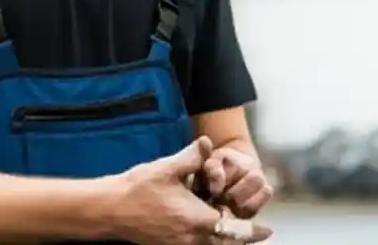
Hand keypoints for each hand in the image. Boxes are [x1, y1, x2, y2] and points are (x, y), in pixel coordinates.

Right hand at [108, 137, 272, 243]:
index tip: (268, 230)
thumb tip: (207, 142)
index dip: (252, 230)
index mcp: (196, 220)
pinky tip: (207, 229)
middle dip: (240, 237)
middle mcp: (190, 238)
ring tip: (233, 229)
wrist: (108, 210)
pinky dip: (206, 240)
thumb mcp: (168, 168)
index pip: (233, 228)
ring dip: (222, 238)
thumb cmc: (138, 188)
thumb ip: (193, 156)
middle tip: (258, 233)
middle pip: (224, 242)